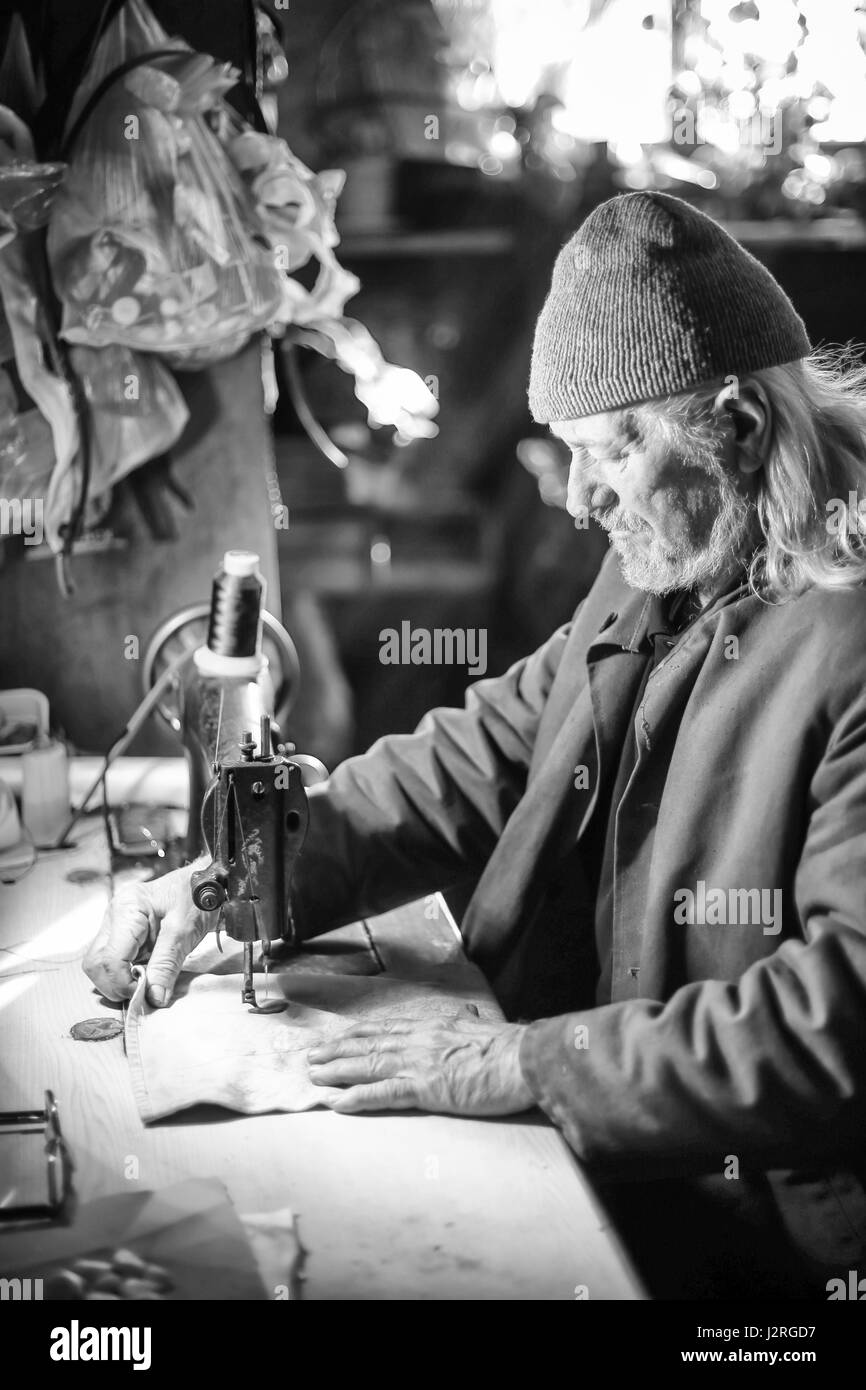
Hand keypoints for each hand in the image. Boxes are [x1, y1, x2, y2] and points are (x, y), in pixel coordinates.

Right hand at [83, 860, 207, 1007]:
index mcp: (126, 910)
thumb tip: (154, 999)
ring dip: (117, 980)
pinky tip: (143, 972)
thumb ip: (166, 966)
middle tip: (142, 992)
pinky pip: (112, 959)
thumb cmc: (196, 898)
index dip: (123, 983)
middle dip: (114, 984)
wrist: (205, 882)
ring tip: (145, 981)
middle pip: (95, 963)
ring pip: (98, 963)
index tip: (145, 994)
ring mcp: (114, 924)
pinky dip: (124, 973)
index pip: (109, 958)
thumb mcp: (184, 932)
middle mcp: (113, 915)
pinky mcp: (121, 933)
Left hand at [307, 1007, 534, 1116]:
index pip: (386, 1028)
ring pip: (368, 1066)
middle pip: (368, 1045)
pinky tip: (338, 1102)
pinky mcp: (426, 1088)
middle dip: (337, 1051)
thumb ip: (469, 1023)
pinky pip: (384, 1094)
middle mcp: (419, 1040)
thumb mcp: (483, 1027)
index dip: (357, 1034)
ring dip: (337, 1071)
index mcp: (432, 1026)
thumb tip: (470, 1016)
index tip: (338, 1037)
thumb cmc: (509, 1047)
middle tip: (311, 1057)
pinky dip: (358, 1097)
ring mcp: (420, 1064)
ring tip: (314, 1077)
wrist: (525, 1059)